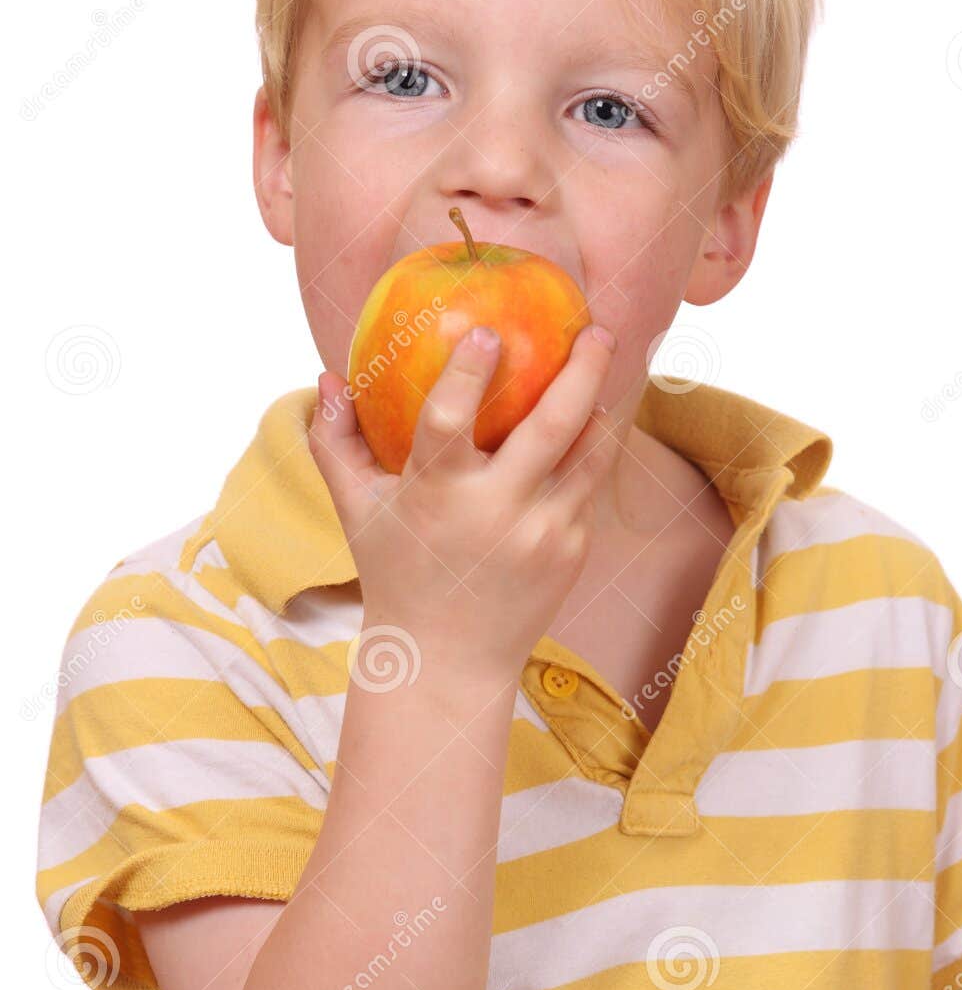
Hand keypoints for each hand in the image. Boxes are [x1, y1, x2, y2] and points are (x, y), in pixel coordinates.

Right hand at [308, 323, 619, 679]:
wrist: (448, 660)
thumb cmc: (396, 573)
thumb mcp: (357, 512)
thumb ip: (336, 443)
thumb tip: (327, 376)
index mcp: (437, 496)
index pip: (450, 421)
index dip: (467, 373)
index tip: (487, 332)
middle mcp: (496, 513)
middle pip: (552, 425)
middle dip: (582, 369)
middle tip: (596, 329)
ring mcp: (542, 533)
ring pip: (590, 452)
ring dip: (600, 404)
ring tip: (605, 364)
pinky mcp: (572, 549)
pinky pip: (589, 485)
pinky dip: (590, 450)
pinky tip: (591, 420)